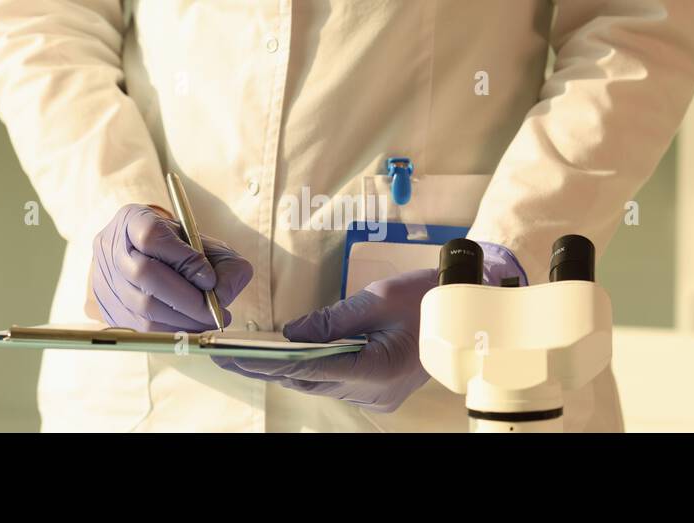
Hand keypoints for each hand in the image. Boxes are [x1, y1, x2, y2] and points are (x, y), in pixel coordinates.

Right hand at [92, 203, 252, 331]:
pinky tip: (190, 327)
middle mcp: (112, 248)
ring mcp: (105, 280)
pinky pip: (140, 327)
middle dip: (187, 298)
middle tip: (215, 311)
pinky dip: (171, 330)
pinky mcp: (108, 309)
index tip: (209, 279)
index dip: (184, 259)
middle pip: (144, 273)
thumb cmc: (184, 251)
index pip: (151, 235)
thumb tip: (220, 293)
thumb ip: (225, 264)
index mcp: (132, 220)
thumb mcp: (208, 246)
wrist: (152, 261)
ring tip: (208, 320)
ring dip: (182, 319)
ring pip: (142, 306)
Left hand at [213, 269, 435, 412]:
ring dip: (288, 369)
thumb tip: (290, 335)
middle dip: (268, 368)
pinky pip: (336, 381)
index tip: (234, 357)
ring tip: (247, 355)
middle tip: (227, 356)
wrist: (466, 307)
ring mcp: (379, 396)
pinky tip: (287, 355)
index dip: (267, 363)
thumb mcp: (374, 299)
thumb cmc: (426, 296)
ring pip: (321, 384)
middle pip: (310, 382)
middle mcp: (376, 393)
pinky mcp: (380, 390)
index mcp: (377, 371)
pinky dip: (312, 368)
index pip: (309, 370)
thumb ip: (329, 321)